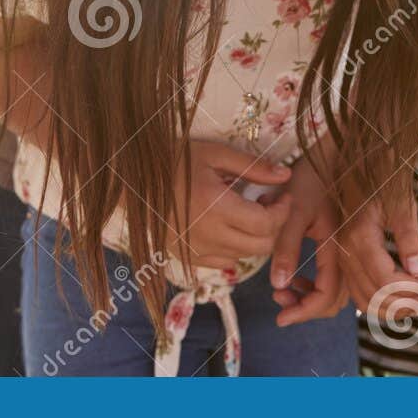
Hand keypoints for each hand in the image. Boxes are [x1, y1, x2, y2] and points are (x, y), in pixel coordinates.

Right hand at [174, 141, 291, 268]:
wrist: (133, 181)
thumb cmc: (174, 160)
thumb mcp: (214, 154)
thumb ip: (252, 167)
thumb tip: (285, 176)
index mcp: (216, 206)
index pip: (266, 224)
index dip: (282, 212)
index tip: (282, 196)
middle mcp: (207, 235)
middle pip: (260, 246)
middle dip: (273, 226)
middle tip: (266, 204)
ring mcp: (196, 251)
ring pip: (244, 257)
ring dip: (255, 238)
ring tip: (247, 214)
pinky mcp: (186, 258)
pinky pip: (223, 263)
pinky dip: (234, 250)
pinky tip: (228, 228)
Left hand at [267, 156, 348, 325]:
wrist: (331, 153)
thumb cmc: (311, 177)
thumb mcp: (293, 211)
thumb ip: (286, 247)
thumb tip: (279, 284)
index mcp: (338, 246)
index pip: (326, 295)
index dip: (304, 311)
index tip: (281, 318)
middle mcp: (348, 252)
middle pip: (334, 300)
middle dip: (306, 308)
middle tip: (279, 304)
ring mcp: (348, 249)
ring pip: (335, 291)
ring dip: (310, 299)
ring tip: (283, 292)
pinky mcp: (343, 244)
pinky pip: (335, 277)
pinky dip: (316, 286)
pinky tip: (296, 279)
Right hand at [338, 192, 417, 320]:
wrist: (359, 170)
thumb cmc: (383, 183)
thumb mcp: (401, 205)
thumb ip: (409, 238)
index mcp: (359, 238)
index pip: (387, 280)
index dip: (416, 289)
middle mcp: (346, 253)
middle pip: (378, 295)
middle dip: (412, 303)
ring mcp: (343, 260)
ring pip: (367, 302)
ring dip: (398, 308)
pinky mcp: (346, 263)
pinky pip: (361, 295)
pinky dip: (383, 303)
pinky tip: (405, 299)